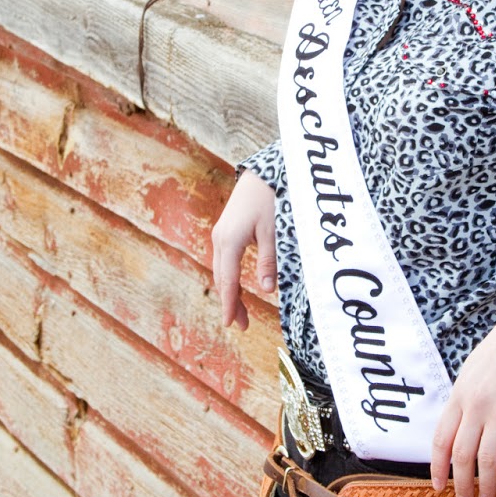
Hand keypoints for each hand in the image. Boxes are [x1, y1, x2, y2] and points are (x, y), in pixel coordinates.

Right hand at [211, 169, 276, 330]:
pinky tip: (237, 287)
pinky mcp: (227, 230)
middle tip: (241, 325)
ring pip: (222, 270)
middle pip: (222, 278)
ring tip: (240, 311)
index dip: (229, 304)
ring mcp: (221, 233)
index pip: (228, 280)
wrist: (262, 171)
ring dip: (230, 290)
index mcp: (230, 240)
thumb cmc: (270, 198)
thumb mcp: (274, 230)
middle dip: (230, 302)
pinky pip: (225, 260)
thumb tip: (267, 290)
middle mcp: (221, 238)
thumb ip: (269, 260)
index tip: (231, 325)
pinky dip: (230, 277)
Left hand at [430, 313, 495, 496]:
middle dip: (462, 485)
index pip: (440, 441)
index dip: (438, 469)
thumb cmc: (495, 357)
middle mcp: (475, 407)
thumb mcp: (467, 377)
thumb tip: (454, 437)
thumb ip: (460, 406)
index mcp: (458, 399)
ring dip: (486, 485)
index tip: (439, 487)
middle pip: (462, 456)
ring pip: (488, 458)